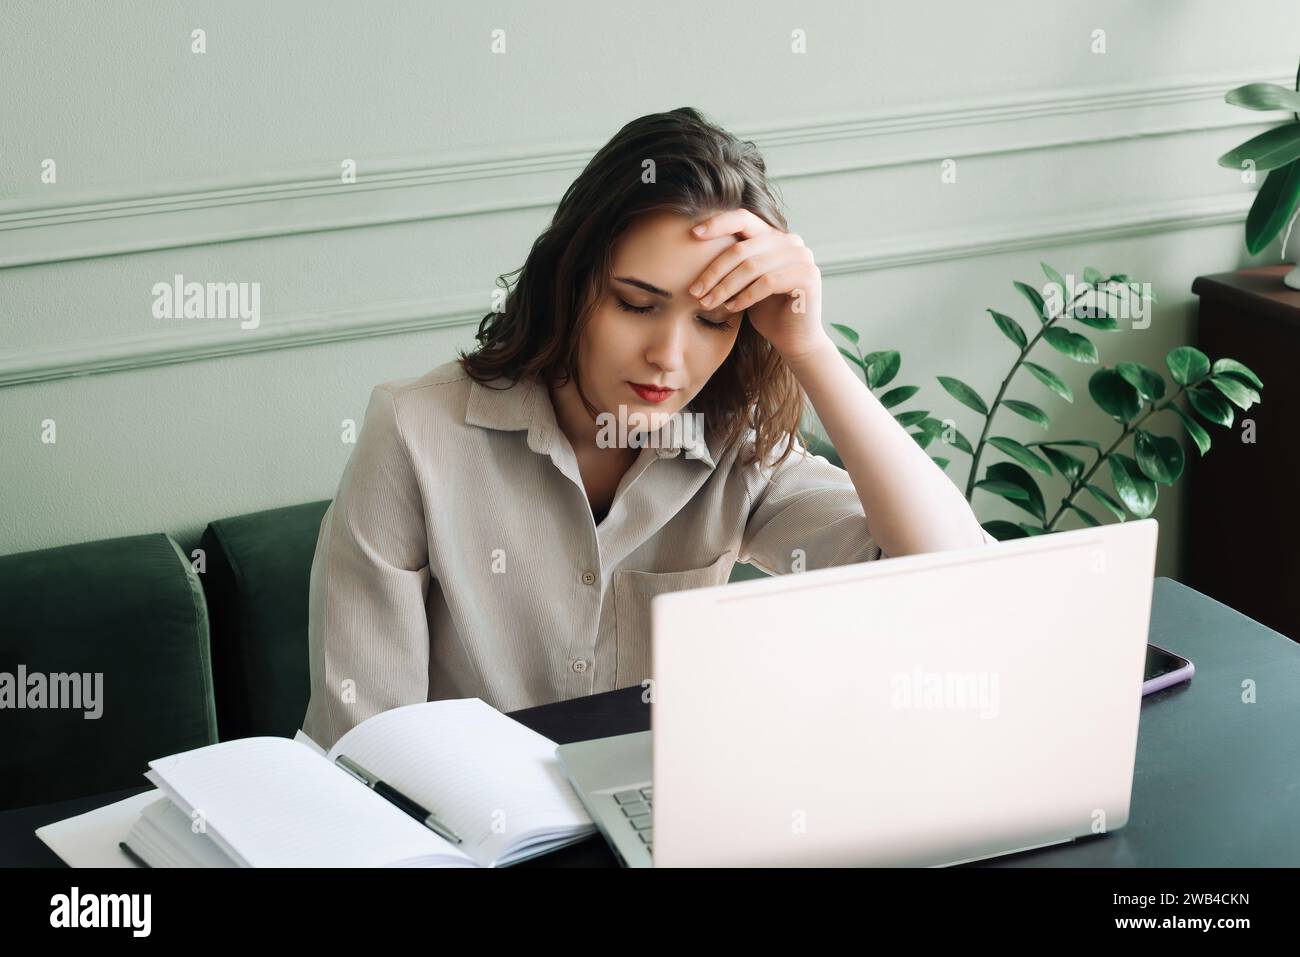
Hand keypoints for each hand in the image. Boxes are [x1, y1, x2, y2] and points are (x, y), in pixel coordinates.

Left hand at [689, 209, 831, 361]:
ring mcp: (802, 257)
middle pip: (742, 249)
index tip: (693, 235)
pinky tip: (731, 308)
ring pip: (752, 267)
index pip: (743, 218)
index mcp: (774, 236)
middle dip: (714, 272)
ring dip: (725, 287)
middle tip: (694, 292)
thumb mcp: (744, 281)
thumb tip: (694, 243)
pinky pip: (766, 283)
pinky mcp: (807, 276)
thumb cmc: (765, 310)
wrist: (793, 339)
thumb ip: (732, 262)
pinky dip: (744, 296)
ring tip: (707, 303)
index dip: (717, 224)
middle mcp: (790, 241)